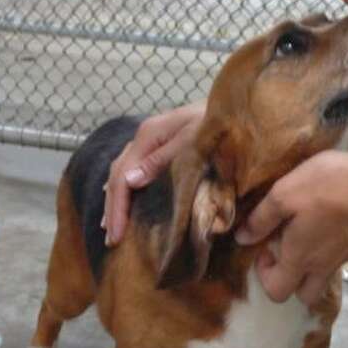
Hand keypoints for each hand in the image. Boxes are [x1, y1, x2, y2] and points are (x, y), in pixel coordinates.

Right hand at [103, 101, 204, 244]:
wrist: (236, 108)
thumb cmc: (218, 126)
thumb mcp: (192, 142)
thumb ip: (161, 160)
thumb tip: (130, 181)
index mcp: (148, 135)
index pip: (121, 176)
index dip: (117, 208)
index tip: (115, 236)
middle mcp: (144, 136)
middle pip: (117, 175)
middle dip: (113, 208)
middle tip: (111, 240)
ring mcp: (150, 139)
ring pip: (122, 171)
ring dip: (116, 199)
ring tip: (112, 226)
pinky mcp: (159, 143)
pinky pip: (133, 168)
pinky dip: (125, 187)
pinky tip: (123, 200)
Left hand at [235, 151, 347, 304]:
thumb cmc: (326, 186)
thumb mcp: (284, 194)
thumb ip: (261, 218)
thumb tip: (242, 238)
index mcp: (299, 259)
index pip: (276, 292)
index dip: (265, 275)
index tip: (266, 247)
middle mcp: (322, 267)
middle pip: (304, 295)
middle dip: (291, 279)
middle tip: (287, 248)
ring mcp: (346, 259)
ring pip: (325, 277)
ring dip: (313, 265)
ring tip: (310, 234)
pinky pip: (343, 257)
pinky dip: (334, 248)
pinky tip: (335, 222)